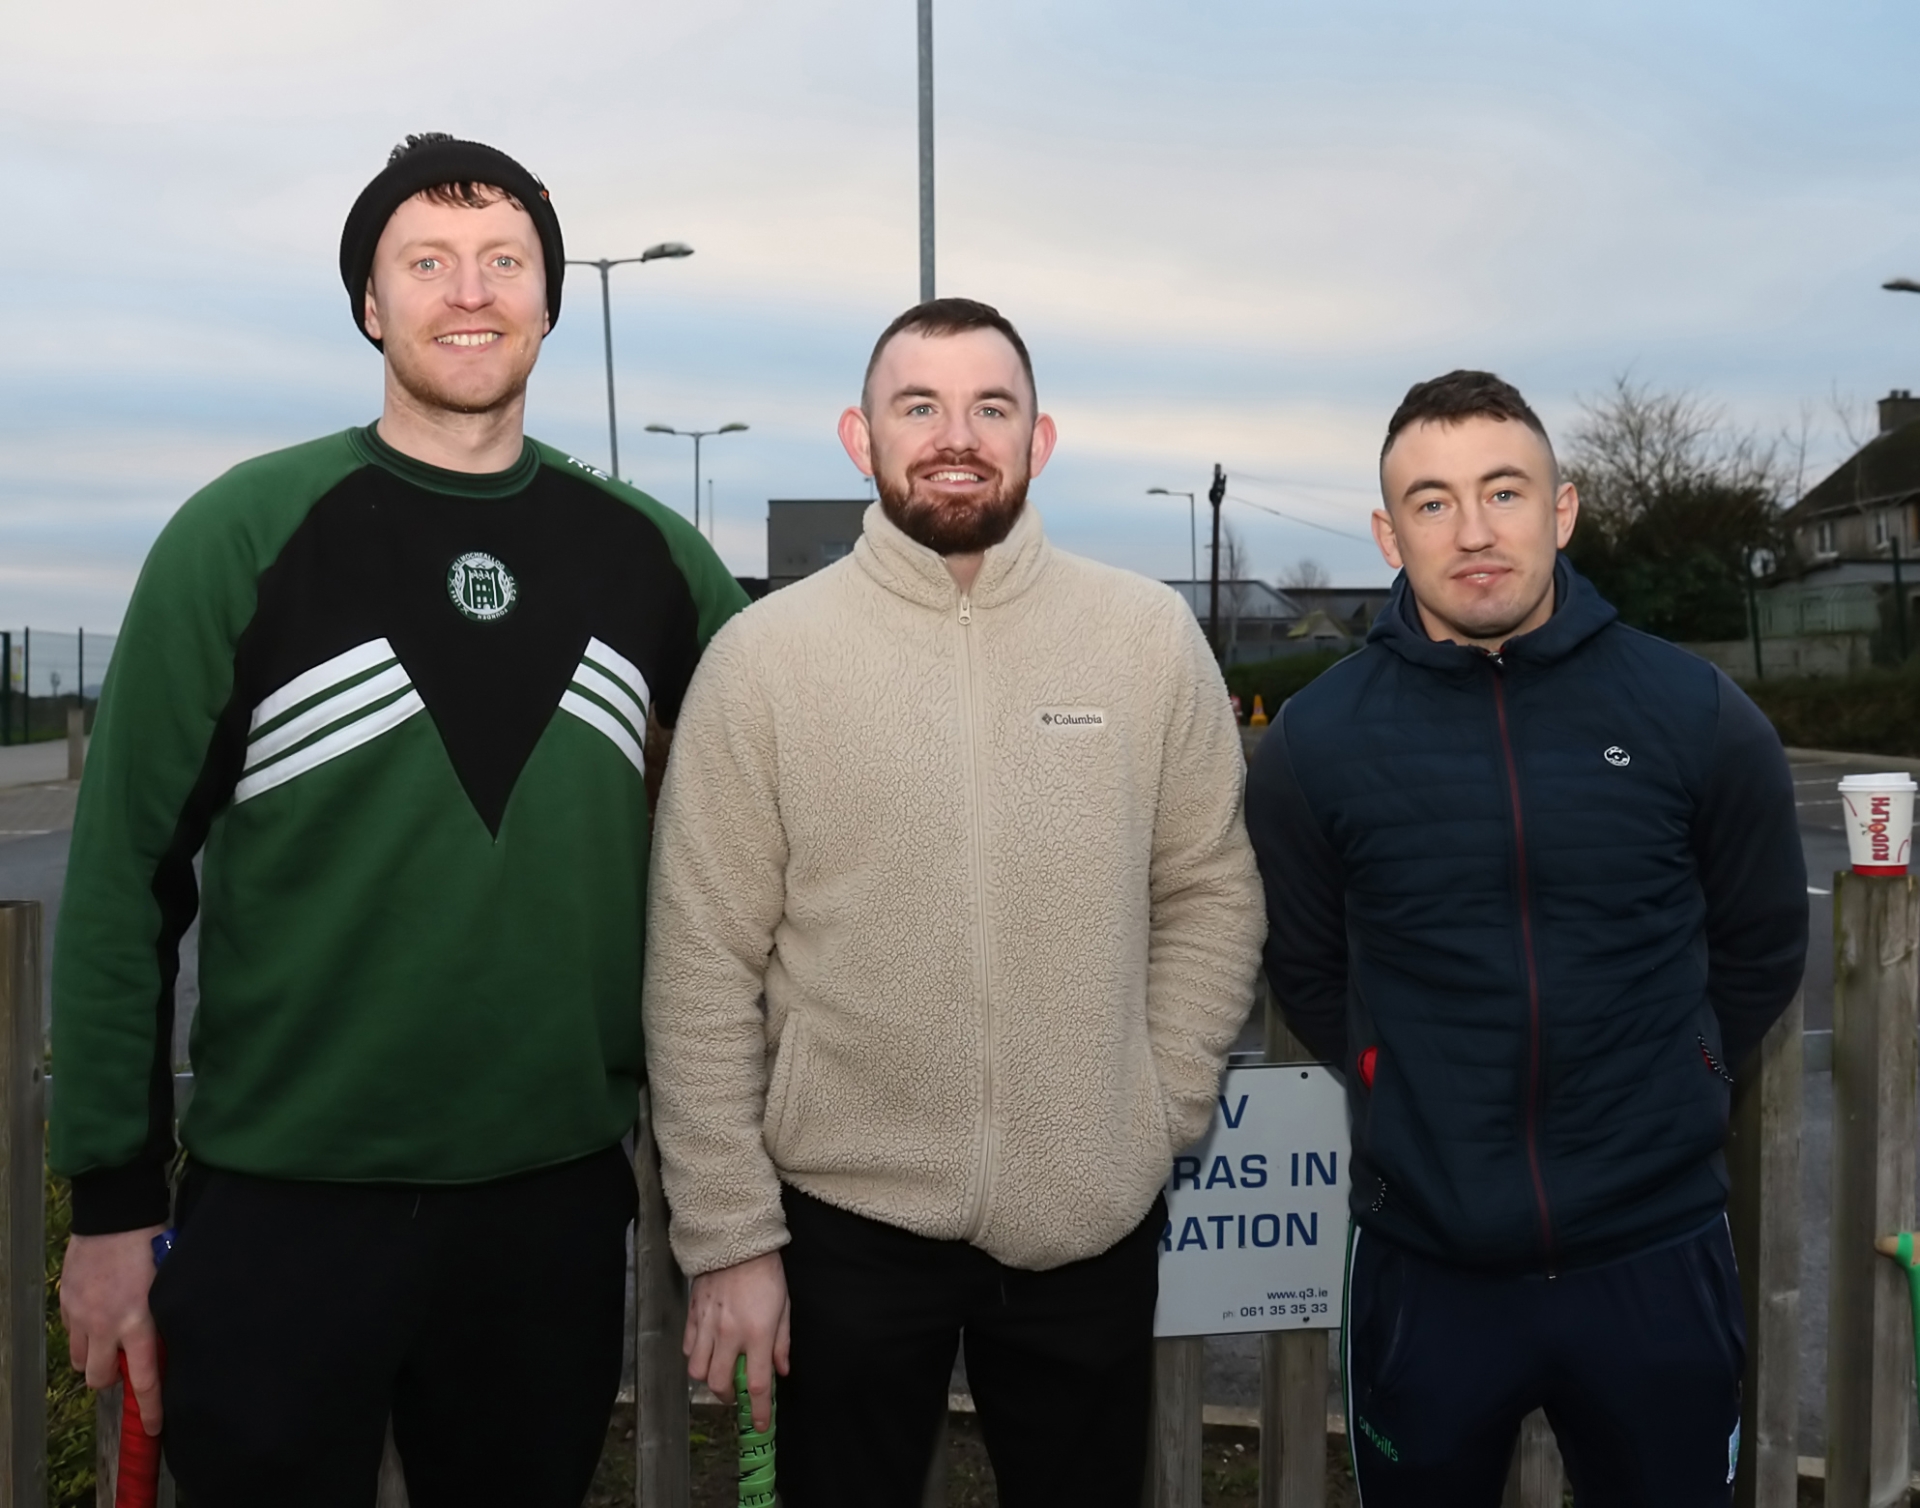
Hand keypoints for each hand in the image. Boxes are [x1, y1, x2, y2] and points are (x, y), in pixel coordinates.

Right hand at [60, 1226, 166, 1434]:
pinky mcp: (66, 1302)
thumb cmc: (152, 1241)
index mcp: (139, 1322)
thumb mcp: (171, 1279)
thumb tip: (170, 1335)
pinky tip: (96, 1315)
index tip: (153, 1427)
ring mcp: (80, 1316)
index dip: (150, 1407)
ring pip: (79, 1360)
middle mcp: (105, 1326)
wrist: (115, 1212)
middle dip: (112, 1379)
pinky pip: (70, 1333)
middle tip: (126, 1363)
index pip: (145, 1378)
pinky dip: (82, 1333)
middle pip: (99, 1379)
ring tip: (110, 1341)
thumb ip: (166, 1312)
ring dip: (94, 1358)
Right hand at [684, 1250, 789, 1430]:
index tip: (760, 1425)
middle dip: (729, 1397)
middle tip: (738, 1393)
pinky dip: (696, 1357)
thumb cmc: (766, 1272)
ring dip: (709, 1379)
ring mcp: (707, 1325)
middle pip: (719, 1384)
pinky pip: (687, 1348)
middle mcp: (729, 1334)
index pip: (758, 1385)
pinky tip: (707, 1351)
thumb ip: (781, 1343)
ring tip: (720, 1372)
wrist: (737, 1242)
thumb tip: (781, 1371)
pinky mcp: (693, 1315)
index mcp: (757, 1333)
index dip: (759, 1411)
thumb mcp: (784, 1307)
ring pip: (697, 1371)